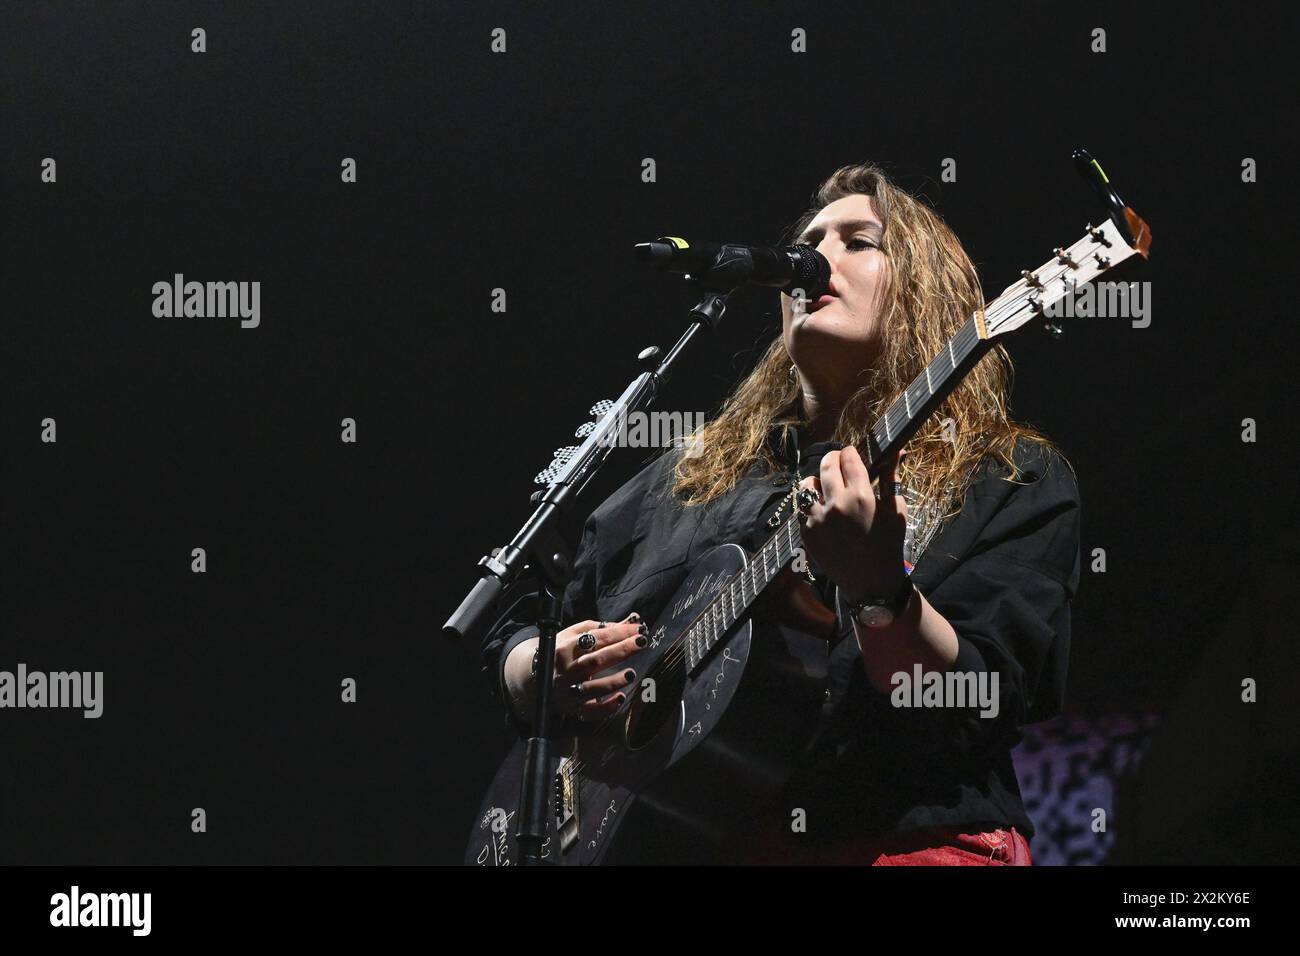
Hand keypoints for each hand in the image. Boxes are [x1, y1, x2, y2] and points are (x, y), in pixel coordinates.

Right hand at [525, 614, 647, 721]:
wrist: (534, 679)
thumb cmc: (562, 652)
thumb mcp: (574, 635)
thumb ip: (601, 628)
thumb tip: (631, 621)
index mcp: (565, 648)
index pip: (595, 639)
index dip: (618, 633)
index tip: (638, 630)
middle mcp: (566, 670)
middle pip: (595, 661)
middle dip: (620, 651)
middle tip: (641, 643)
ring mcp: (569, 691)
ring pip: (592, 688)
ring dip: (613, 681)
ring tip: (632, 674)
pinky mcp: (573, 709)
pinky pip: (591, 712)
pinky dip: (606, 707)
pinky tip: (621, 698)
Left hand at [796, 445, 907, 601]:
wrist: (871, 582)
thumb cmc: (889, 545)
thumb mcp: (896, 510)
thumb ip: (891, 478)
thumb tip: (896, 451)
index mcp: (861, 497)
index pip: (849, 459)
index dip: (850, 451)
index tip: (852, 452)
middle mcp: (836, 505)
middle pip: (826, 465)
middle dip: (833, 458)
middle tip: (838, 460)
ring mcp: (818, 520)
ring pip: (807, 485)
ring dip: (817, 480)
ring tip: (825, 486)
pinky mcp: (807, 533)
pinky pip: (803, 509)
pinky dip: (812, 505)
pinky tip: (822, 508)